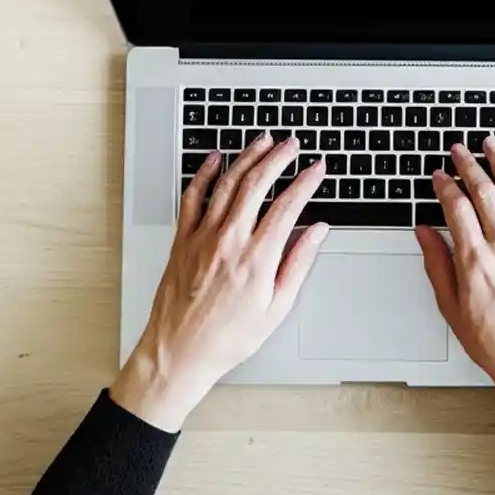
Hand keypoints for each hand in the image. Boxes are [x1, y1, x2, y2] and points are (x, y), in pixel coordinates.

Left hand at [110, 134, 327, 430]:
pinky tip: (216, 160)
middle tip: (292, 145)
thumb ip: (298, 263)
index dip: (305, 182)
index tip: (316, 169)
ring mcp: (202, 237)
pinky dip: (205, 173)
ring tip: (263, 142)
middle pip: (257, 183)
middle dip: (278, 157)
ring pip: (227, 183)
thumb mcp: (277, 308)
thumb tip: (316, 232)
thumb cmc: (227, 338)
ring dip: (247, 157)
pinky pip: (193, 197)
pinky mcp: (182, 240)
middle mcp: (228, 241)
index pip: (287, 206)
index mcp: (257, 259)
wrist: (178, 352)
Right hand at [415, 137, 494, 428]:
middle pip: (484, 192)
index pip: (455, 207)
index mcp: (474, 260)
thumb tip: (424, 232)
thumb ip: (437, 265)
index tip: (439, 175)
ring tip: (492, 145)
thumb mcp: (452, 308)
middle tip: (460, 150)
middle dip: (469, 165)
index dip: (445, 185)